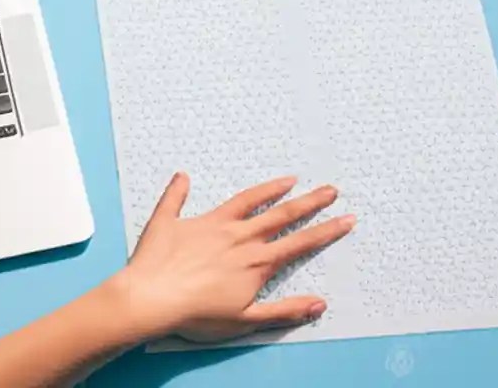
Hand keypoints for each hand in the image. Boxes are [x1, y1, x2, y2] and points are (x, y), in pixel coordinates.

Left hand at [107, 173, 354, 343]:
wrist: (151, 299)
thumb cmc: (196, 316)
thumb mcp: (246, 322)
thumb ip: (284, 311)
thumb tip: (319, 303)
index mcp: (255, 262)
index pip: (299, 243)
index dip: (325, 231)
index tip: (346, 218)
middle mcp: (237, 238)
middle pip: (280, 215)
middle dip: (309, 203)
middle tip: (330, 189)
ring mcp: (208, 225)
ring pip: (245, 201)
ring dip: (269, 189)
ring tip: (290, 178)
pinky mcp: (176, 220)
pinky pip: (177, 198)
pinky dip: (179, 187)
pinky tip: (183, 175)